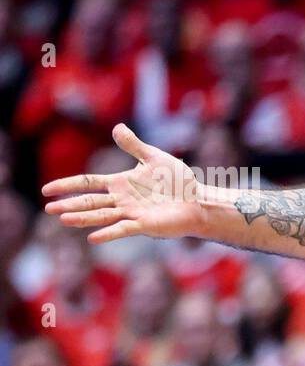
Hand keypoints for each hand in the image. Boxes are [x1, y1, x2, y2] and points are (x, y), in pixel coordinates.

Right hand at [42, 123, 204, 244]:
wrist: (198, 199)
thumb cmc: (177, 181)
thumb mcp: (154, 158)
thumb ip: (134, 145)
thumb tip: (117, 127)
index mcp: (121, 184)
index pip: (88, 183)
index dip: (68, 186)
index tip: (47, 190)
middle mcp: (122, 200)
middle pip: (90, 202)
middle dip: (69, 204)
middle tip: (48, 209)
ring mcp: (132, 213)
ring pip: (102, 216)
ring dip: (83, 218)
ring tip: (63, 219)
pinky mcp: (145, 225)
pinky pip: (123, 229)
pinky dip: (108, 233)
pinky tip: (92, 238)